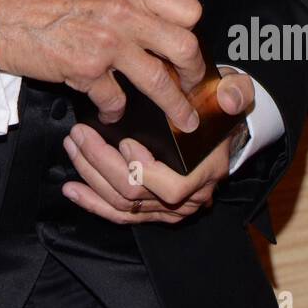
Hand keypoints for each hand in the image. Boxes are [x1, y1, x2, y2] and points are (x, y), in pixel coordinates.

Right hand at [0, 0, 205, 134]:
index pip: (186, 8)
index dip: (194, 30)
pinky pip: (116, 99)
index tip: (191, 45)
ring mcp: (106, 43)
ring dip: (175, 106)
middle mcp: (122, 12)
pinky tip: (114, 111)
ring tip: (183, 119)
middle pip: (183, 47)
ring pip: (159, 81)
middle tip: (194, 84)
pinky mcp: (86, 71)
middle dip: (195, 72)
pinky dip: (117, 110)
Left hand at [61, 72, 255, 224]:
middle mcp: (188, 198)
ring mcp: (168, 209)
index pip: (172, 187)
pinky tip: (73, 188)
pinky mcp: (152, 210)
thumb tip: (228, 97)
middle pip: (136, 194)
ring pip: (123, 205)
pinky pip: (120, 214)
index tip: (123, 139)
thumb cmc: (218, 110)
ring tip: (73, 148)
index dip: (142, 168)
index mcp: (206, 172)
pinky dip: (93, 202)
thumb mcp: (233, 94)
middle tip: (80, 135)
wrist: (219, 130)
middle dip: (101, 164)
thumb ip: (234, 93)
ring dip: (91, 176)